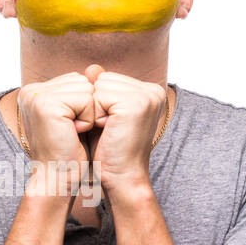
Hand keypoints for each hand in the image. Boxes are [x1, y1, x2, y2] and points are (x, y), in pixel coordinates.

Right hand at [17, 72, 96, 182]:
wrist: (58, 180)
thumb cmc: (70, 153)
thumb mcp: (77, 116)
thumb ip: (82, 90)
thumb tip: (95, 66)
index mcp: (34, 91)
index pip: (76, 79)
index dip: (84, 105)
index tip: (71, 127)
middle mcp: (31, 90)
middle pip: (81, 80)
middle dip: (87, 108)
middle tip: (72, 132)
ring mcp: (36, 95)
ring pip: (86, 88)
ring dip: (88, 114)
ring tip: (73, 133)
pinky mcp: (46, 104)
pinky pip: (86, 99)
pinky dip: (88, 119)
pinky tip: (74, 134)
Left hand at [89, 66, 167, 191]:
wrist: (120, 177)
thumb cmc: (109, 150)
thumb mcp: (102, 114)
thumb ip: (100, 89)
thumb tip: (92, 67)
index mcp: (148, 91)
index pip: (107, 78)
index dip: (98, 102)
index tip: (109, 124)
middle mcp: (153, 90)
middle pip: (103, 78)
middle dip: (97, 104)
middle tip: (109, 129)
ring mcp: (147, 96)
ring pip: (100, 85)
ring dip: (95, 110)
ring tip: (109, 130)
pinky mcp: (137, 104)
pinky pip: (99, 96)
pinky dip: (96, 115)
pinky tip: (108, 131)